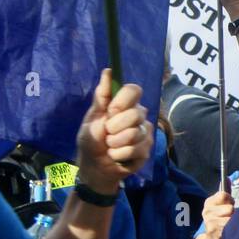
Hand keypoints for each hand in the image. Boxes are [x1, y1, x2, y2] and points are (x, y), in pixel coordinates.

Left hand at [75, 69, 151, 192]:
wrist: (94, 167)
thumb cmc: (91, 141)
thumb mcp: (92, 118)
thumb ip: (101, 96)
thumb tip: (108, 70)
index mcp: (125, 106)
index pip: (134, 90)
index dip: (123, 101)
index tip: (111, 111)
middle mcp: (139, 117)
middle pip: (136, 113)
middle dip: (115, 126)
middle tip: (107, 134)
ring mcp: (145, 134)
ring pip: (135, 133)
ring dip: (114, 143)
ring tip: (109, 147)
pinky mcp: (147, 150)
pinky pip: (135, 149)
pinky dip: (118, 154)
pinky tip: (116, 156)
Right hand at [200, 190, 234, 238]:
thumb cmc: (221, 219)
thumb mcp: (222, 205)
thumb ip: (225, 192)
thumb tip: (227, 178)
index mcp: (209, 202)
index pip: (224, 195)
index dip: (231, 200)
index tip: (231, 205)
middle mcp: (206, 211)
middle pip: (230, 208)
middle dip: (234, 213)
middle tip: (229, 218)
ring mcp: (208, 222)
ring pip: (230, 219)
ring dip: (234, 222)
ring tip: (229, 226)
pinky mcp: (212, 233)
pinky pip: (229, 228)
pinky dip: (232, 230)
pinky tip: (227, 232)